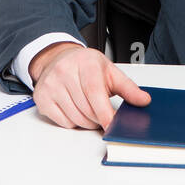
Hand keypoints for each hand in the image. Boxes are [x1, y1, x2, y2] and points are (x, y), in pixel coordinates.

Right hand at [29, 42, 150, 129]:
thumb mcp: (109, 71)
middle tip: (102, 113)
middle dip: (98, 118)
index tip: (112, 126)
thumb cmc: (85, 66)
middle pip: (86, 109)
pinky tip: (74, 108)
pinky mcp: (41, 97)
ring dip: (86, 121)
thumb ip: (128, 88)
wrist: (58, 58)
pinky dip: (72, 121)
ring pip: (75, 118)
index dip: (105, 113)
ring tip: (88, 108)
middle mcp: (65, 72)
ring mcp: (51, 85)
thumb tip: (143, 100)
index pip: (95, 93)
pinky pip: (63, 122)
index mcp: (86, 63)